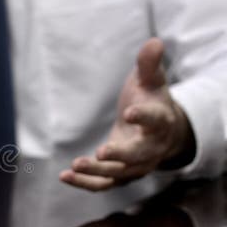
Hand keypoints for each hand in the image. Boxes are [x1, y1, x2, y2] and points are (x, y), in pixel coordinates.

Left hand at [60, 38, 194, 190]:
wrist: (161, 132)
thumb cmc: (152, 101)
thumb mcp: (151, 80)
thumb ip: (149, 64)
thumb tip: (154, 41)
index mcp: (161, 121)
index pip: (155, 120)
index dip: (143, 117)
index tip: (130, 113)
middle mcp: (152, 148)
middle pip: (138, 156)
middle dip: (120, 154)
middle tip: (102, 152)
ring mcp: (136, 166)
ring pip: (118, 174)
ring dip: (97, 172)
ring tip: (74, 166)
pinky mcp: (120, 175)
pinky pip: (104, 185)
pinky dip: (85, 183)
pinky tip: (64, 176)